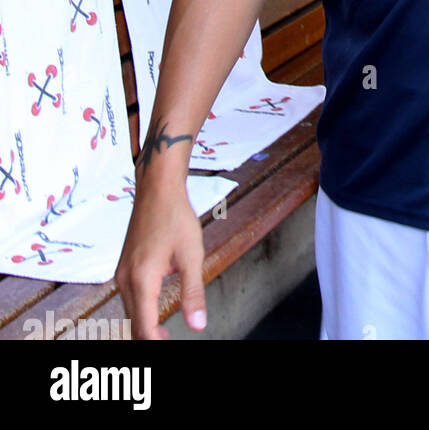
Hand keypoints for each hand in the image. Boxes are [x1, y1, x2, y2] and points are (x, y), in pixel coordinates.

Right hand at [115, 182, 205, 339]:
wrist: (157, 190)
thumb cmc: (176, 218)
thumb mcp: (191, 256)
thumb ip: (193, 293)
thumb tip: (198, 325)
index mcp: (142, 280)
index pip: (144, 327)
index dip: (156, 343)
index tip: (169, 346)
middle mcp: (125, 279)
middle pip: (133, 324)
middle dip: (149, 339)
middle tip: (169, 343)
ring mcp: (121, 273)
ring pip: (129, 313)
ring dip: (144, 327)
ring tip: (164, 336)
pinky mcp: (123, 267)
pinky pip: (128, 299)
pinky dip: (139, 312)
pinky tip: (154, 312)